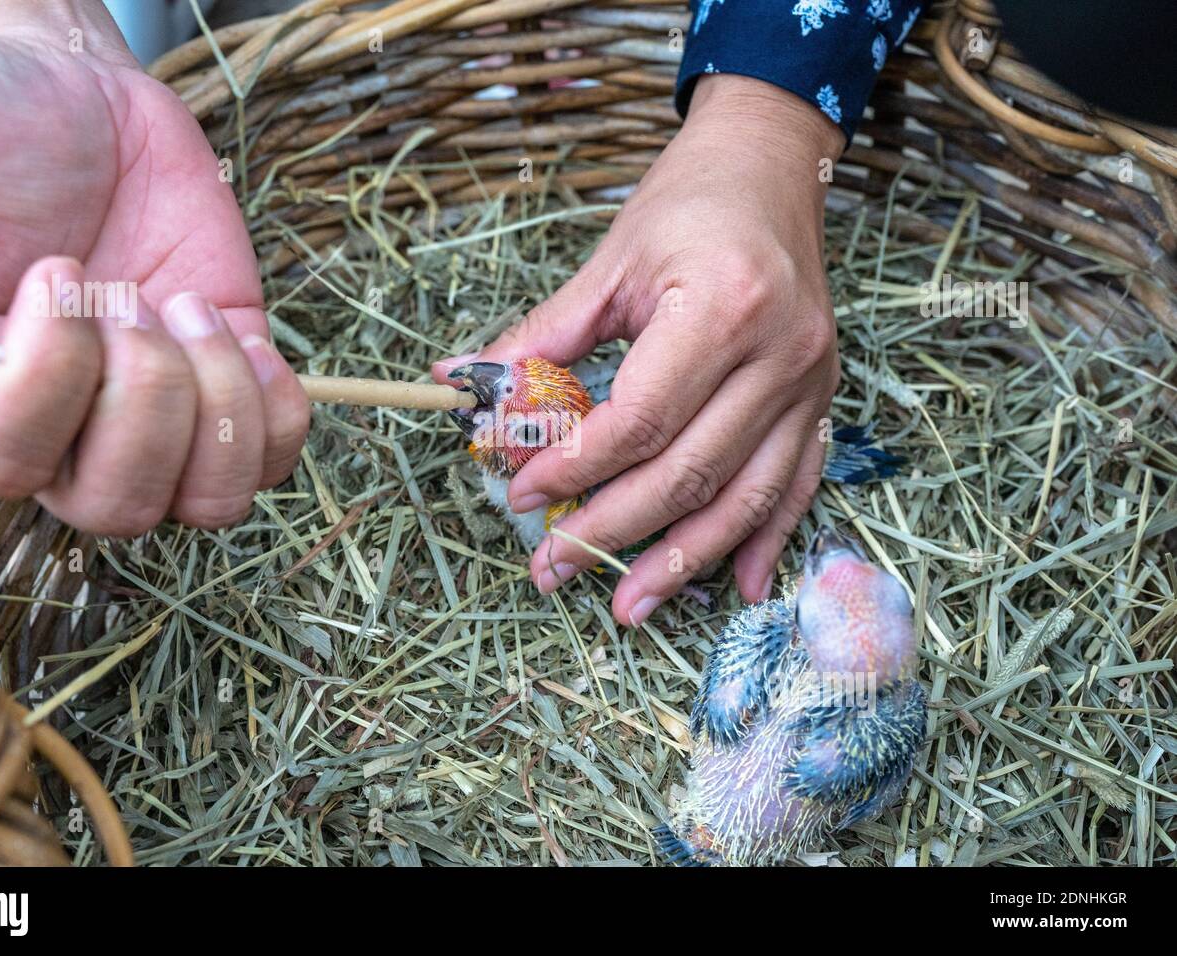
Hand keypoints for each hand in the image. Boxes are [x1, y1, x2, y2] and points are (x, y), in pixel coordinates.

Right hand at [0, 0, 308, 533]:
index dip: (49, 379)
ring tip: (189, 310)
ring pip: (204, 498)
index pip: (2, 460)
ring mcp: (144, 416)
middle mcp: (53, 427)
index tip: (60, 271)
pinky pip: (267, 457)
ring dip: (218, 404)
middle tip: (130, 292)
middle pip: (114, 502)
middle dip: (146, 396)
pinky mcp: (219, 388)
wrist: (69, 96)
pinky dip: (272, 408)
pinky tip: (239, 337)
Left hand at [434, 75, 842, 625]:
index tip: (521, 491)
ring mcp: (811, 383)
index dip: (575, 466)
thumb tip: (462, 387)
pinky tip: (730, 588)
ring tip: (626, 608)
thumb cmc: (687, 205)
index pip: (640, 418)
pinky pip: (796, 486)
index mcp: (722, 306)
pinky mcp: (822, 400)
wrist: (772, 168)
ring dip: (682, 563)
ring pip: (745, 497)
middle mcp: (779, 353)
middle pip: (688, 470)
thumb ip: (542, 336)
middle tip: (552, 565)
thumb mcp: (608, 261)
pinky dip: (762, 541)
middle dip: (612, 529)